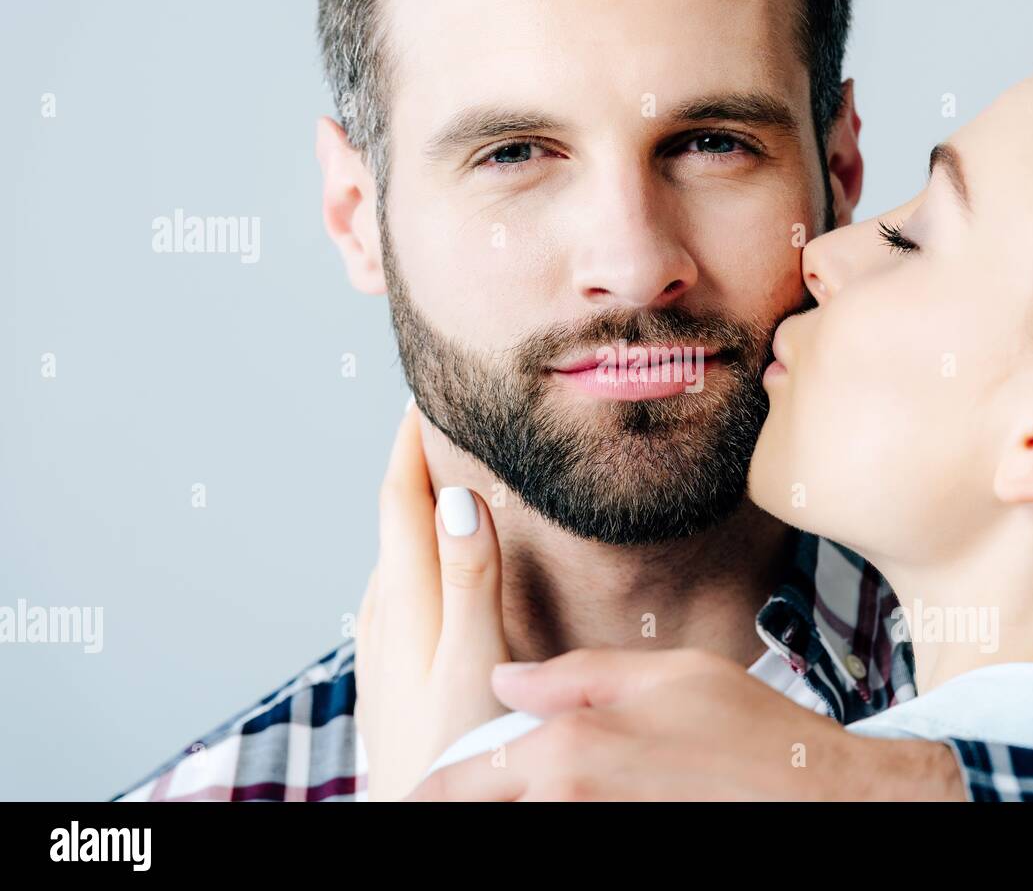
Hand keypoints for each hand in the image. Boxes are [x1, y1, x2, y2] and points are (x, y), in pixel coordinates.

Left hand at [355, 403, 510, 800]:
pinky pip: (399, 590)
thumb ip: (468, 576)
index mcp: (405, 598)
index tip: (424, 394)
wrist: (423, 817)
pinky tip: (433, 571)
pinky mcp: (390, 671)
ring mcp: (381, 645)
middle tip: (440, 422)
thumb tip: (454, 496)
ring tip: (442, 482)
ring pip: (395, 555)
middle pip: (394, 519)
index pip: (400, 498)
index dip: (411, 443)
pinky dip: (417, 555)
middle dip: (413, 466)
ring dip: (414, 511)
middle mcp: (383, 613)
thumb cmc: (456, 746)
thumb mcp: (473, 658)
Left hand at [407, 648, 964, 800]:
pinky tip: (571, 795)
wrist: (819, 801)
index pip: (459, 783)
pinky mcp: (622, 846)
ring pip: (522, 823)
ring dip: (505, 806)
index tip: (407, 789)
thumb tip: (505, 680)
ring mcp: (596, 835)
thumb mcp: (665, 673)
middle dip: (462, 798)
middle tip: (439, 785)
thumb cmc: (752, 732)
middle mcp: (569, 805)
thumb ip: (573, 677)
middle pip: (480, 812)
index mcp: (568, 751)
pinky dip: (547, 815)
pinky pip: (563, 833)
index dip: (426, 791)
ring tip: (498, 786)